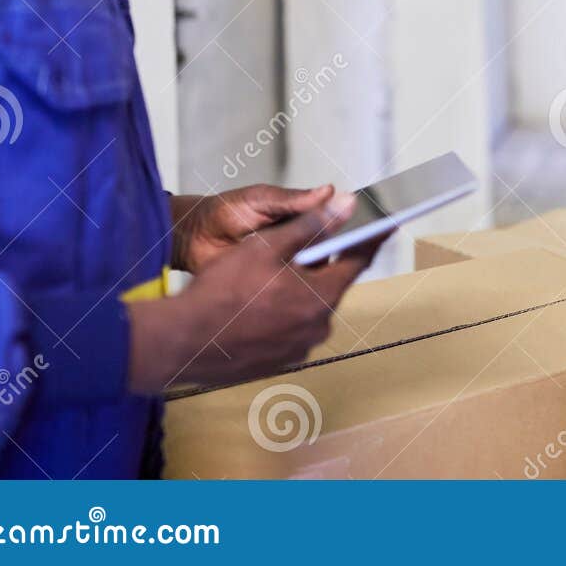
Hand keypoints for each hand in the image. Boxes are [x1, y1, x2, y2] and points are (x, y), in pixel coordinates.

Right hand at [129, 194, 387, 391]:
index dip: (369, 237)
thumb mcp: (267, 246)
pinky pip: (291, 327)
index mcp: (323, 296)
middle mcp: (319, 326)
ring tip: (269, 275)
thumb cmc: (223, 291)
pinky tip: (258, 302)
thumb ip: (312, 224)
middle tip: (302, 246)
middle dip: (322, 263)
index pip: (358, 259)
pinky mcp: (280, 361)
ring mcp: (300, 348)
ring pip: (309, 307)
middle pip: (331, 284)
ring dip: (299, 289)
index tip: (383, 222)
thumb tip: (349, 204)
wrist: (182, 343)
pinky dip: (283, 311)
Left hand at [170, 184, 336, 272]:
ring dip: (316, 269)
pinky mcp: (275, 286)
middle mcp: (298, 242)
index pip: (333, 222)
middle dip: (333, 250)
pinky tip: (294, 282)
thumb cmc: (225, 212)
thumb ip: (292, 199)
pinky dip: (298, 287)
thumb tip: (330, 192)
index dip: (349, 226)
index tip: (366, 226)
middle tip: (333, 249)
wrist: (193, 238)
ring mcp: (288, 265)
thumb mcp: (260, 199)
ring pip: (316, 270)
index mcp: (300, 217)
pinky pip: (294, 288)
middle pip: (329, 249)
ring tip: (310, 266)